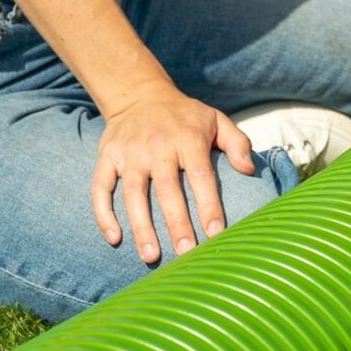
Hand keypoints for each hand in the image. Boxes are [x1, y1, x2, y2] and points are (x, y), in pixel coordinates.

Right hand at [92, 84, 255, 264]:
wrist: (140, 94)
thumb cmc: (185, 116)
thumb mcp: (216, 120)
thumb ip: (237, 143)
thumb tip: (249, 171)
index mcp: (188, 138)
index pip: (201, 175)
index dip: (208, 205)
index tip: (216, 233)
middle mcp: (158, 145)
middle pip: (167, 189)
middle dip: (176, 224)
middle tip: (186, 255)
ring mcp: (130, 152)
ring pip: (133, 193)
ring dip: (141, 226)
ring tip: (151, 256)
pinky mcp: (108, 157)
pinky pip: (101, 187)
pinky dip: (104, 213)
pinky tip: (114, 238)